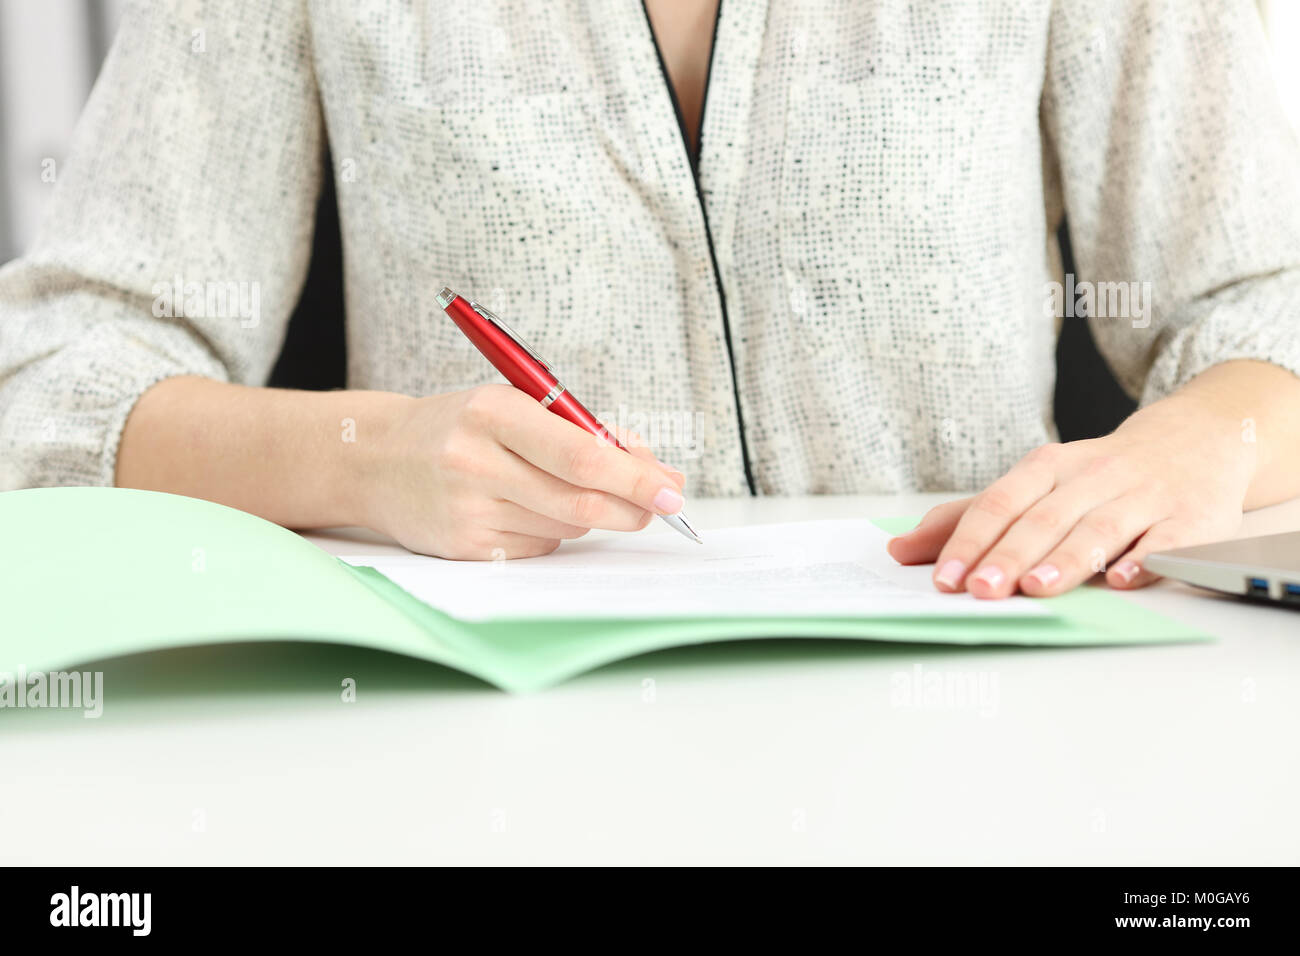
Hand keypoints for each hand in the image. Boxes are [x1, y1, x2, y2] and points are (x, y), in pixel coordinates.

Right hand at [364, 385, 686, 558]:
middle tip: (657, 506)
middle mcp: (476, 461)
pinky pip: (538, 546)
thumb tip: (650, 468)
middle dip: (631, 507)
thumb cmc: (460, 427)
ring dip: (588, 514)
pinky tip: (523, 508)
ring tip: (560, 488)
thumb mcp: (514, 406)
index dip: (636, 477)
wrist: (375, 459)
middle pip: (580, 500)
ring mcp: (467, 509)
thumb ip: (580, 431)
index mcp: (494, 412)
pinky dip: (551, 531)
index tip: (672, 488)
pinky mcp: (464, 547)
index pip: (582, 455)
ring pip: (566, 526)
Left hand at [886, 405, 1255, 597]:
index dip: (970, 541)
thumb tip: (900, 549)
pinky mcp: (1188, 519)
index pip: (1000, 503)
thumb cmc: (1097, 474)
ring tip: (1036, 587)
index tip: (945, 576)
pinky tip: (1123, 581)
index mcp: (1048, 467)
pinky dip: (1144, 560)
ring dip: (1067, 560)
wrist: (1194, 439)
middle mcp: (1092, 477)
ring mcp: (1142, 496)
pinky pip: (1165, 540)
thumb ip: (968, 518)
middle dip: (1009, 556)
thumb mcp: (1033, 483)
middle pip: (1044, 519)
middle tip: (981, 591)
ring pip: (1099, 529)